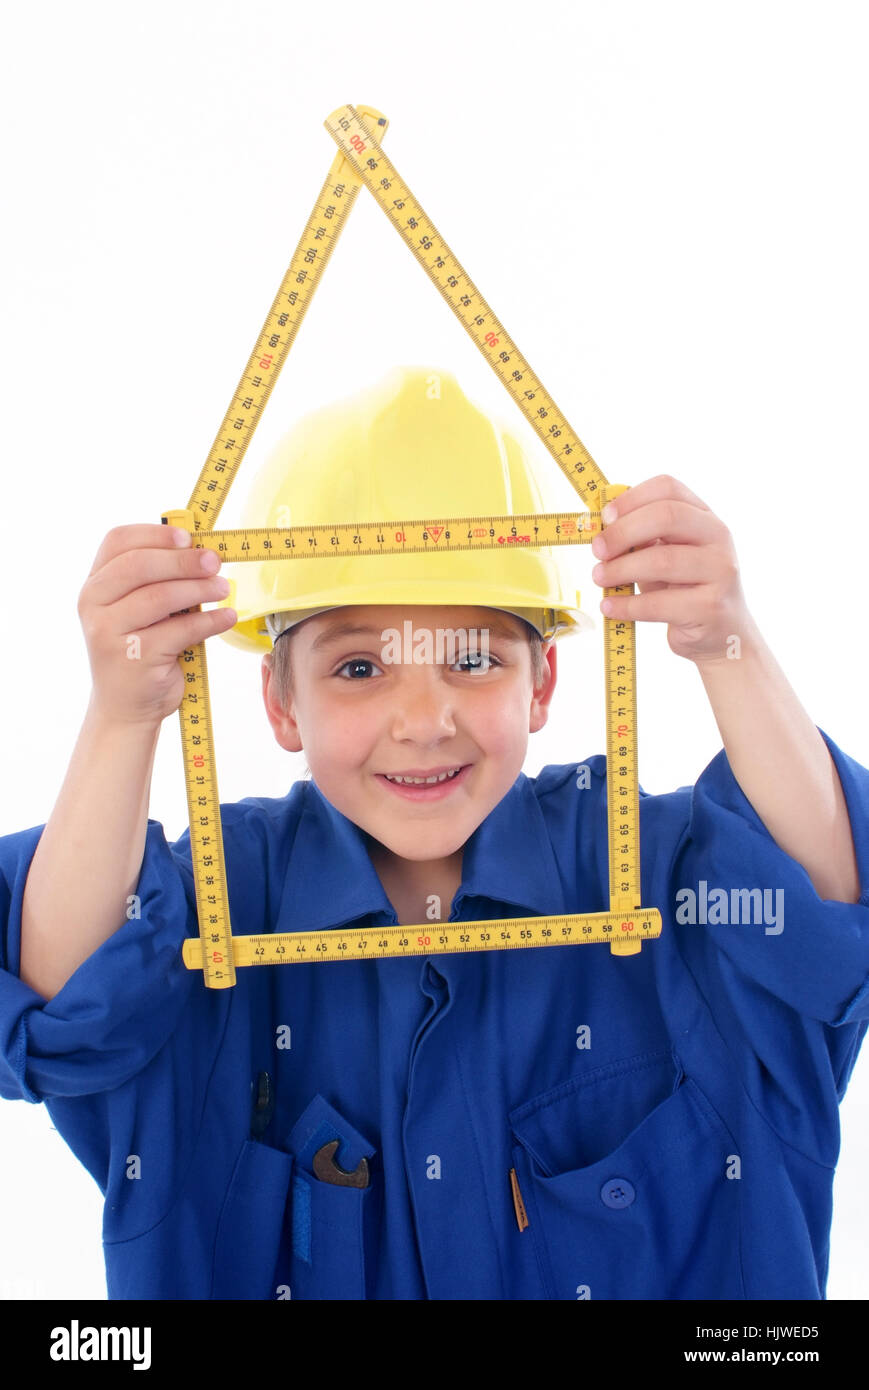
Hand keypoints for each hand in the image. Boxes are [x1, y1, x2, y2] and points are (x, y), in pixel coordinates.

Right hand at [77, 523, 237, 725]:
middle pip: (139, 565)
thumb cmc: (140, 650)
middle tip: (215, 562)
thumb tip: (203, 552)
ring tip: (223, 589)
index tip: (189, 537)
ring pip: (159, 597)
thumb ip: (157, 582)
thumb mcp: (139, 611)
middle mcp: (94, 605)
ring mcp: (109, 632)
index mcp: (95, 585)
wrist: (126, 707)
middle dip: (183, 560)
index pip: (118, 542)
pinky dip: (209, 622)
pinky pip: (180, 630)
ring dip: (199, 589)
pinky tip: (227, 617)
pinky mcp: (135, 657)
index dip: (155, 534)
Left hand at [589, 474, 750, 663]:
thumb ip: (641, 537)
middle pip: (667, 517)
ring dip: (620, 569)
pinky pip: (659, 604)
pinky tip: (609, 607)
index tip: (605, 517)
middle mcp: (718, 538)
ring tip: (599, 578)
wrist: (722, 634)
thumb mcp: (665, 556)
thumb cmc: (684, 590)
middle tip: (597, 550)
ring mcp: (720, 572)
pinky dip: (626, 605)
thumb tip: (599, 527)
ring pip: (662, 560)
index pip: (669, 489)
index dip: (631, 499)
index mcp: (704, 517)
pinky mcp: (711, 608)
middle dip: (623, 532)